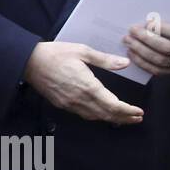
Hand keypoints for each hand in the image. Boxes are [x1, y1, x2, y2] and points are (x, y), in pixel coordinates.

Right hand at [22, 41, 141, 124]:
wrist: (29, 62)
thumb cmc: (56, 53)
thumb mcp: (82, 51)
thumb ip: (105, 60)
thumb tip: (125, 64)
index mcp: (88, 85)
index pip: (113, 105)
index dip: (128, 111)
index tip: (139, 112)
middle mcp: (80, 99)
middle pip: (106, 114)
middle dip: (124, 118)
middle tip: (137, 118)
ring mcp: (70, 104)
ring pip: (95, 117)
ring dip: (111, 119)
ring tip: (123, 118)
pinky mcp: (62, 104)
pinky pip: (83, 114)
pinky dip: (97, 116)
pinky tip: (101, 113)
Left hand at [122, 19, 169, 76]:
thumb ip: (168, 20)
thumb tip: (145, 20)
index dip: (163, 28)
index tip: (147, 22)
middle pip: (167, 48)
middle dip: (146, 39)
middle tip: (132, 31)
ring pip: (160, 60)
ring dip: (140, 50)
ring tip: (128, 41)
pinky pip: (156, 70)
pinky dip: (141, 62)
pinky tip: (131, 53)